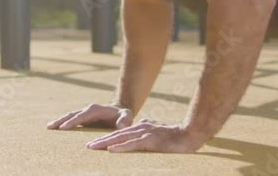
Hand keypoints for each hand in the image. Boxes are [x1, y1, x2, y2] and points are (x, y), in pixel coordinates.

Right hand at [47, 103, 133, 130]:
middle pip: (72, 115)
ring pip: (69, 117)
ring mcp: (83, 114)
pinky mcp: (82, 119)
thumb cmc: (123, 115)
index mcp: (95, 109)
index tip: (64, 127)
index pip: (82, 115)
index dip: (73, 121)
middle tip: (51, 127)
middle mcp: (87, 110)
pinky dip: (62, 123)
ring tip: (49, 127)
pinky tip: (54, 128)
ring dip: (59, 121)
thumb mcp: (127, 116)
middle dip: (61, 120)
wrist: (120, 112)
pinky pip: (70, 121)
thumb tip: (121, 126)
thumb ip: (125, 120)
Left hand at [85, 119, 204, 152]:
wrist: (190, 133)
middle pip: (116, 134)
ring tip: (93, 147)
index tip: (93, 143)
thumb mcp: (155, 130)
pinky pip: (133, 144)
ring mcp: (144, 133)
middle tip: (87, 146)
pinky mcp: (151, 140)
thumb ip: (145, 129)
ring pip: (120, 138)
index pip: (119, 133)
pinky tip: (111, 150)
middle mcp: (140, 128)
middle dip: (100, 140)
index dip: (106, 138)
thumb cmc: (174, 135)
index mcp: (140, 127)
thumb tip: (139, 128)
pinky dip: (121, 147)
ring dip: (105, 143)